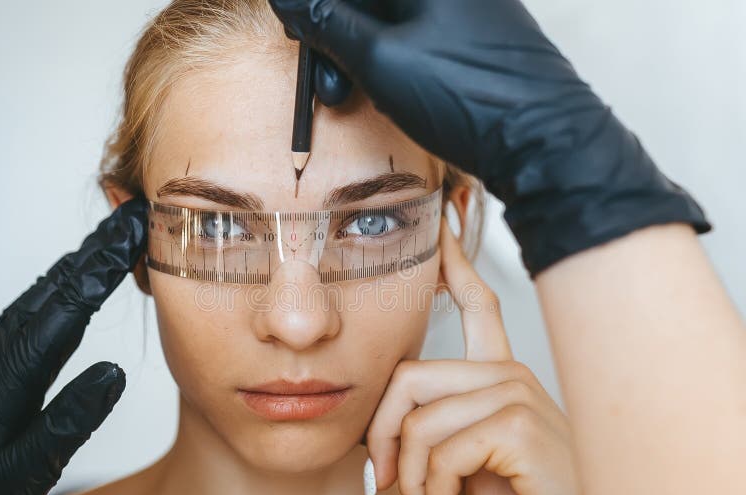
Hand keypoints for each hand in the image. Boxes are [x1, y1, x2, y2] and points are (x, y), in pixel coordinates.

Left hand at [0, 198, 146, 494]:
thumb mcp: (22, 473)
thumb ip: (68, 422)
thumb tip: (114, 373)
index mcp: (13, 371)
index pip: (70, 304)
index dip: (106, 265)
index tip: (137, 232)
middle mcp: (4, 349)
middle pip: (59, 283)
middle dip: (101, 247)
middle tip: (137, 215)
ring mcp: (0, 350)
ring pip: (48, 289)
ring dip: (85, 259)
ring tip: (118, 235)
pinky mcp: (2, 358)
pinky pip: (41, 304)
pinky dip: (68, 281)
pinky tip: (80, 278)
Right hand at [269, 0, 709, 276]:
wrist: (546, 140)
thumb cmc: (463, 93)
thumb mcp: (381, 59)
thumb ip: (329, 24)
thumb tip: (289, 1)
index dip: (316, 13)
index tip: (300, 38)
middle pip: (370, 5)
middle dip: (337, 37)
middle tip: (326, 83)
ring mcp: (469, 8)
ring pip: (392, 21)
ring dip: (360, 54)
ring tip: (350, 95)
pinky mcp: (478, 37)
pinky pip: (419, 37)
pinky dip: (392, 61)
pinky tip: (387, 92)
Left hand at [363, 218, 586, 494]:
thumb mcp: (468, 462)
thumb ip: (432, 436)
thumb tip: (375, 440)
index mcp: (501, 374)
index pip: (477, 305)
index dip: (454, 266)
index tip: (439, 234)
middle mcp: (508, 373)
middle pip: (408, 377)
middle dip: (383, 436)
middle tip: (385, 483)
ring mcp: (514, 393)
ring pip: (418, 423)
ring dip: (411, 481)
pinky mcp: (516, 423)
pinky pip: (441, 454)